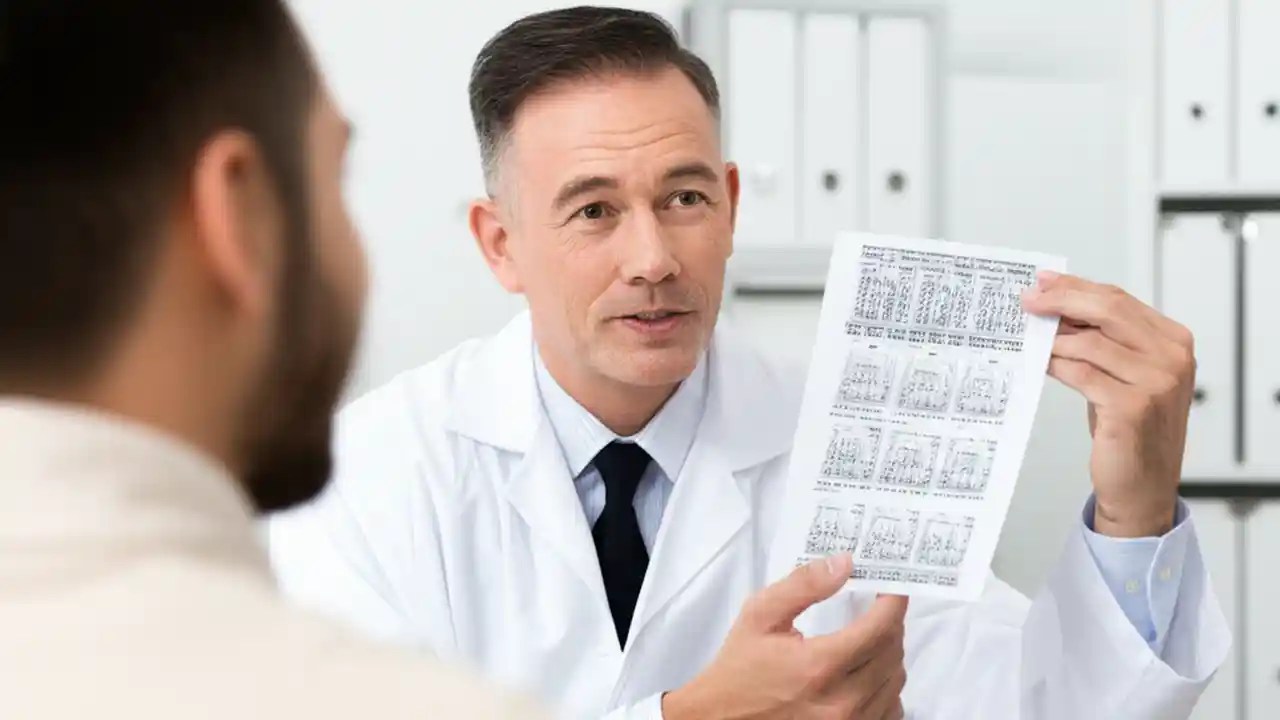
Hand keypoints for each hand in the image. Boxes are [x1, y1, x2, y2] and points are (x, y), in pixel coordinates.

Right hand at [662, 554, 907, 719]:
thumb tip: (844, 564)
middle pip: (893, 653)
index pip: (880, 628)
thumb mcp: (760, 615)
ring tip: (868, 638)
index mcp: (819, 666)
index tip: (893, 587)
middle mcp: (841, 701)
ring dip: (889, 654)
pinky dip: (885, 686)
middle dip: (890, 623)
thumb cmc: (739, 669)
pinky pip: (891, 709)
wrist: (722, 719)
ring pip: (896, 681)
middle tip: (876, 607)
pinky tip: (865, 672)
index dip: (894, 602)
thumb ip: (803, 585)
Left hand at [1022, 271, 1193, 537]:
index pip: (1119, 299)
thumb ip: (1103, 340)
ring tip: (1030, 338)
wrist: (1142, 486)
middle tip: (1028, 300)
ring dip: (1052, 338)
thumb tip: (1056, 308)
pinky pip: (1080, 373)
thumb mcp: (1123, 375)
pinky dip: (1054, 365)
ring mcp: (1155, 382)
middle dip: (1061, 300)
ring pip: (1088, 342)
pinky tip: (1039, 363)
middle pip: (1107, 310)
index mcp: (1174, 341)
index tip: (1045, 282)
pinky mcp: (1132, 406)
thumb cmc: (1129, 430)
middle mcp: (1171, 358)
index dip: (1077, 287)